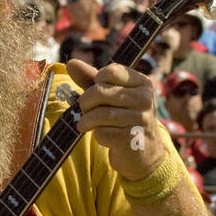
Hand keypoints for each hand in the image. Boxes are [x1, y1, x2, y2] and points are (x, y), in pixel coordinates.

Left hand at [65, 61, 167, 180]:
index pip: (109, 71)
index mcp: (142, 83)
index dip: (95, 82)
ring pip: (98, 114)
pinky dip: (97, 135)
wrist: (144, 152)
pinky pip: (101, 133)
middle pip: (100, 91)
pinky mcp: (132, 139)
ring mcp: (140, 119)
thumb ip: (91, 78)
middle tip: (85, 109)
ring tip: (87, 124)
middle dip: (85, 102)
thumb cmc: (123, 117)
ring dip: (86, 121)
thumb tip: (71, 63)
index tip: (97, 92)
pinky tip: (105, 136)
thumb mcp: (112, 95)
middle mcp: (145, 98)